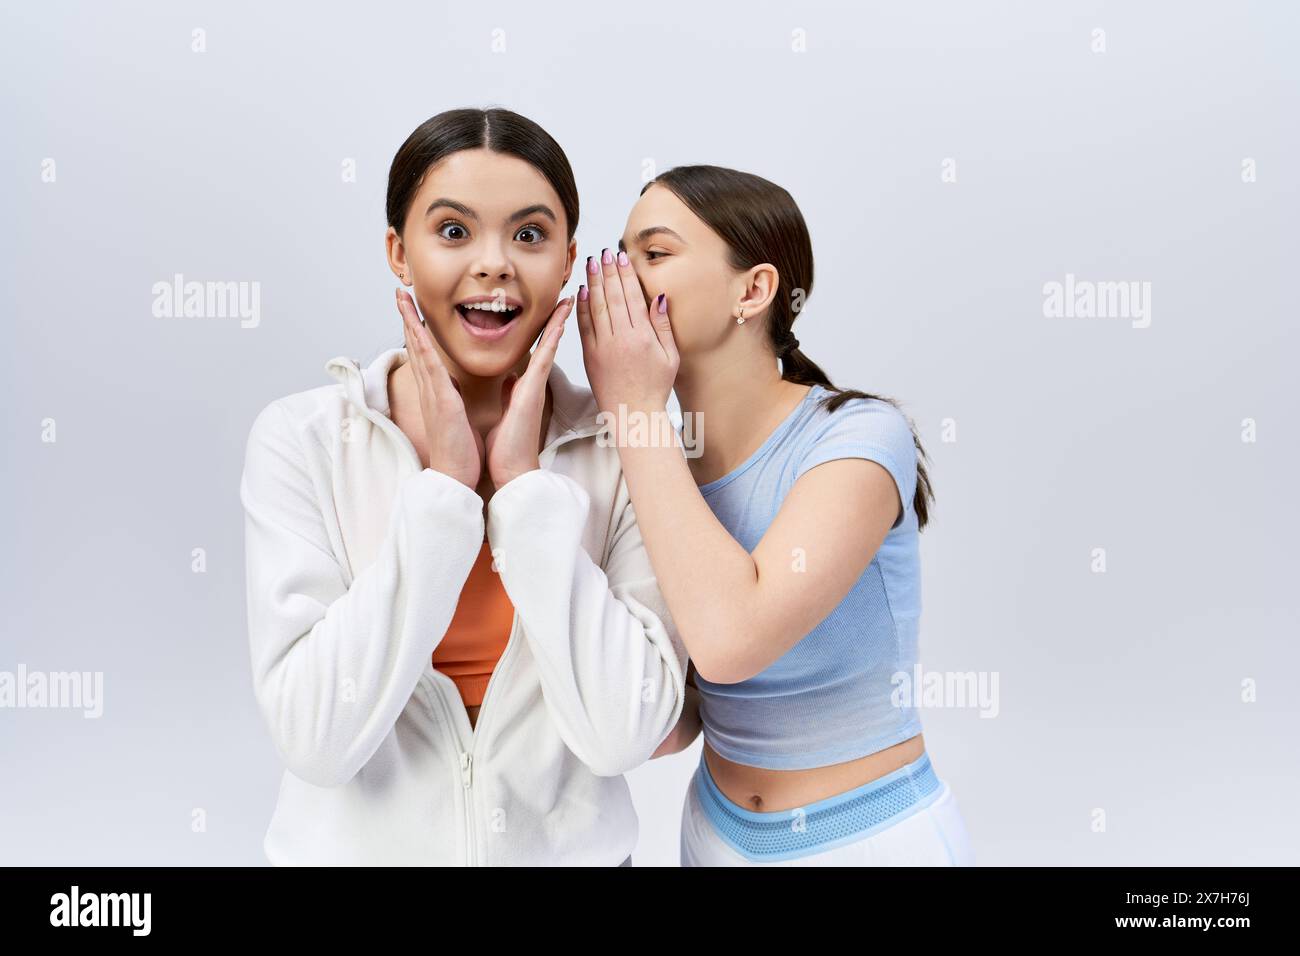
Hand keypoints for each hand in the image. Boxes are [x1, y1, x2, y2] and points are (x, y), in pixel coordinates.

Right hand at [396, 288, 484, 489]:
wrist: (456, 477)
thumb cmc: (460, 452)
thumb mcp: (460, 416)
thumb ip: (457, 398)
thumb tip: (457, 386)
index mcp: (438, 392)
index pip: (425, 354)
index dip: (418, 330)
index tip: (414, 309)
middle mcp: (430, 389)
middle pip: (415, 345)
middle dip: (406, 317)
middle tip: (399, 292)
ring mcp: (432, 393)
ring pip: (417, 349)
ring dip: (408, 322)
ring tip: (402, 297)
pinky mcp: (440, 401)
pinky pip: (429, 367)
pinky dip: (422, 345)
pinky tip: (417, 327)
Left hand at [485, 296, 573, 488]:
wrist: (511, 473)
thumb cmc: (506, 449)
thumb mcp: (504, 412)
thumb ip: (509, 394)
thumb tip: (510, 381)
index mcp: (524, 388)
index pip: (536, 353)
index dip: (544, 331)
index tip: (551, 310)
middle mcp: (533, 385)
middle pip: (548, 344)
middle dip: (556, 321)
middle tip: (566, 296)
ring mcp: (535, 388)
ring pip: (549, 347)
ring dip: (558, 323)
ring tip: (567, 299)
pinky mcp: (533, 393)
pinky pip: (544, 359)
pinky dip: (552, 339)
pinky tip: (559, 321)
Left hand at [576, 248, 677, 415]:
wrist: (634, 415)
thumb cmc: (655, 387)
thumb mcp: (670, 357)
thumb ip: (663, 326)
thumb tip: (658, 298)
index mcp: (643, 337)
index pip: (631, 297)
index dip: (625, 275)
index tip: (621, 257)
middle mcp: (621, 339)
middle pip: (612, 297)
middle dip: (607, 272)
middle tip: (604, 252)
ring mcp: (603, 347)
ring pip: (596, 308)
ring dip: (593, 283)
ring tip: (591, 264)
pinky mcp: (590, 356)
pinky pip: (584, 326)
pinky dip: (582, 307)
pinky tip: (582, 291)